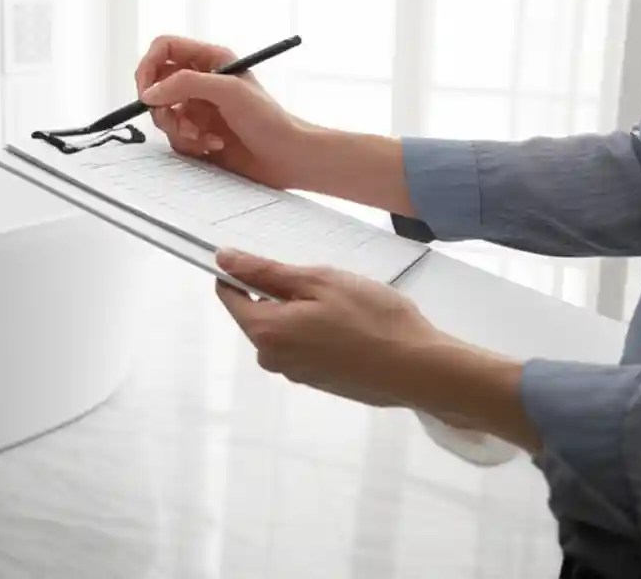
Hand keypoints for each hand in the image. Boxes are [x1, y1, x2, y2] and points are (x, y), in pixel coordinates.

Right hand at [134, 35, 309, 188]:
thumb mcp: (228, 91)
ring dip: (179, 129)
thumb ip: (186, 84)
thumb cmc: (268, 119)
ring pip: (162, 114)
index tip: (147, 93)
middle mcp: (201, 80)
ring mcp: (197, 108)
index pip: (164, 49)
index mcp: (210, 59)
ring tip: (204, 137)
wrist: (285, 158)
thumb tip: (150, 93)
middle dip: (162, 107)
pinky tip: (214, 145)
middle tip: (176, 121)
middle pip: (156, 84)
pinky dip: (190, 144)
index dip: (148, 66)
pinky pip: (174, 137)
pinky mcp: (197, 133)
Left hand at [212, 248, 444, 406]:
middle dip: (282, 293)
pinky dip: (318, 332)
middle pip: (258, 313)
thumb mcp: (318, 281)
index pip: (229, 295)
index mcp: (265, 332)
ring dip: (303, 312)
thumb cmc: (370, 318)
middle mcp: (271, 359)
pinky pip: (303, 347)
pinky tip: (352, 328)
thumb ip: (265, 271)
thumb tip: (222, 258)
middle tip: (325, 285)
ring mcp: (295, 374)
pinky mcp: (317, 382)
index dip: (240, 272)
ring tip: (345, 307)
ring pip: (284, 329)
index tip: (273, 262)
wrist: (419, 369)